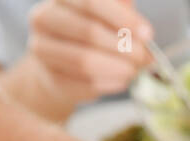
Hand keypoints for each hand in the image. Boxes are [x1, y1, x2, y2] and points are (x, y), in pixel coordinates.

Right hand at [22, 0, 154, 110]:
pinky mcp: (50, 77)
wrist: (62, 67)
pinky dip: (110, 83)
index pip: (90, 2)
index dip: (122, 18)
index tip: (147, 34)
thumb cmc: (91, 34)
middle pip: (88, 31)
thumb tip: (143, 29)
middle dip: (124, 47)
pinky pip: (85, 83)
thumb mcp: (109, 15)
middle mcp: (44, 18)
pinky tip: (122, 81)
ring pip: (85, 60)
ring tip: (134, 70)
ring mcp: (41, 48)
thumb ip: (123, 12)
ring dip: (118, 68)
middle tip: (145, 58)